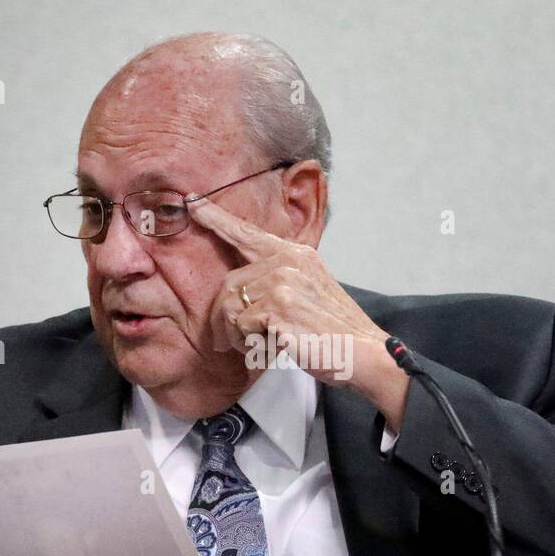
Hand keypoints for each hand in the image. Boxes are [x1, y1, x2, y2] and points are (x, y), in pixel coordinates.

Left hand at [189, 198, 409, 431]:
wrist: (363, 353)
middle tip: (236, 341)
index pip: (248, 233)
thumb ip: (280, 279)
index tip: (192, 202)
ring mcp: (283, 282)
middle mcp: (288, 262)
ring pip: (230, 307)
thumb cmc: (334, 332)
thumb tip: (240, 287)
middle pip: (229, 284)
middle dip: (226, 318)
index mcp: (296, 254)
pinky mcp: (279, 307)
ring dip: (238, 335)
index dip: (216, 218)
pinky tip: (271, 348)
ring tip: (260, 345)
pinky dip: (249, 343)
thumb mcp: (311, 291)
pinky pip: (239, 325)